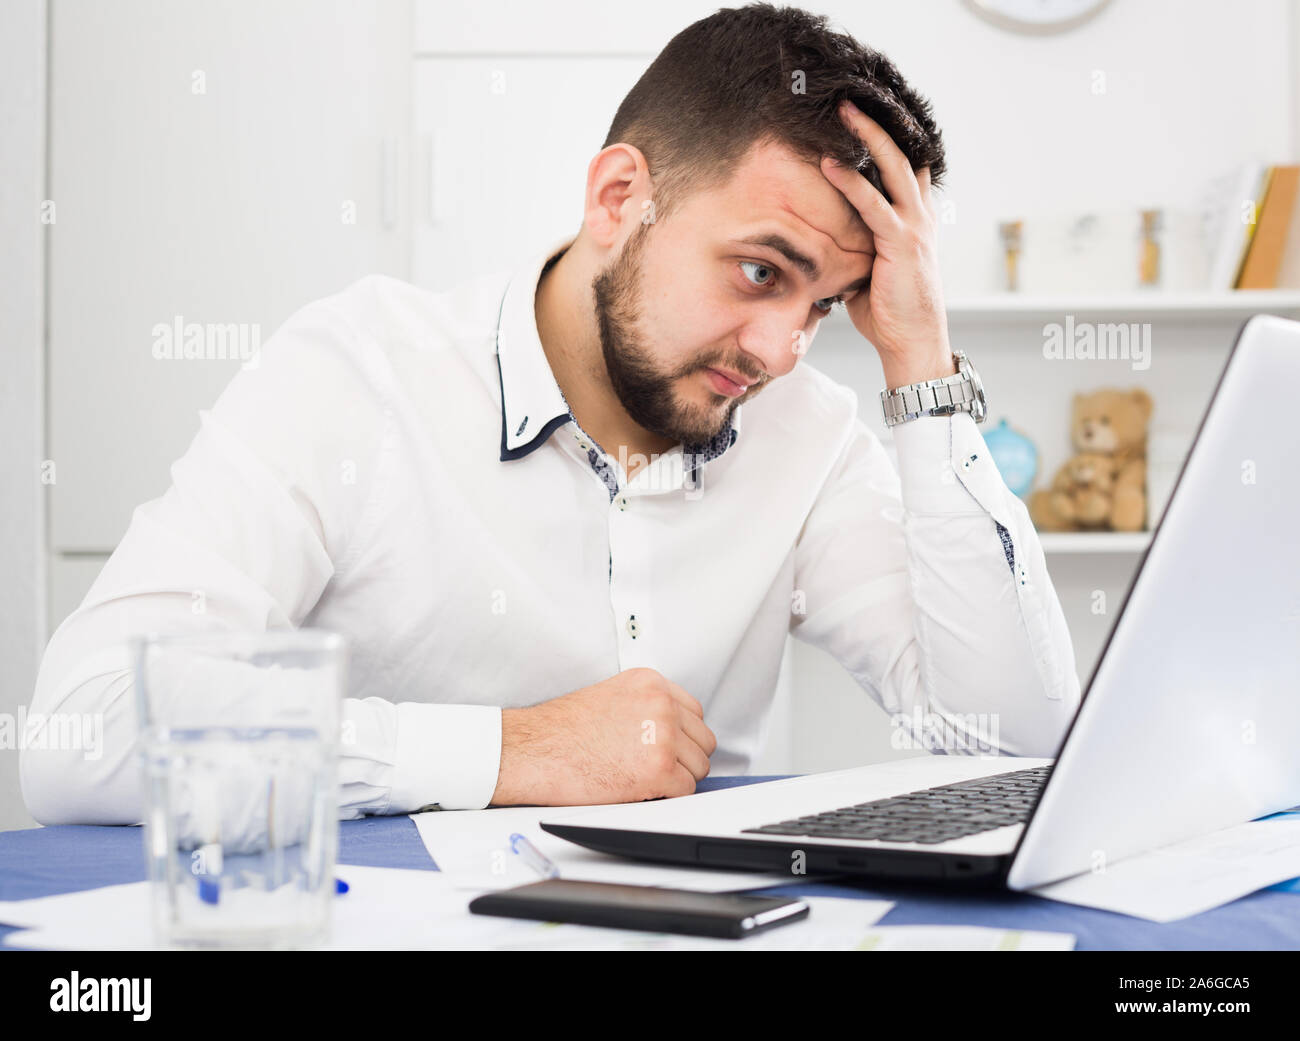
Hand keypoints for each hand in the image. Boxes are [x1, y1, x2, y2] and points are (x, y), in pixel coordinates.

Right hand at [490, 667, 716, 805]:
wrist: (532, 749)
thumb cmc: (560, 730)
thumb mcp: (611, 696)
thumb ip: (646, 706)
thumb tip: (672, 729)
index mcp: (651, 683)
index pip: (695, 712)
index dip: (682, 736)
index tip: (670, 747)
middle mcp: (661, 704)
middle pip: (702, 740)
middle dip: (683, 758)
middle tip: (655, 767)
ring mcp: (663, 735)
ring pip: (698, 767)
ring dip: (676, 778)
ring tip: (643, 778)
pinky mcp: (658, 768)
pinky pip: (686, 790)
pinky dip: (667, 797)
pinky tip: (641, 791)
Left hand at [820, 100, 953, 387]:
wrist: (911, 345)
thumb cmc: (889, 314)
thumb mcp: (869, 272)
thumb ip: (855, 247)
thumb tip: (823, 239)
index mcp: (916, 222)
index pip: (905, 171)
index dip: (890, 142)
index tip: (866, 118)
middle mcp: (921, 218)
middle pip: (902, 157)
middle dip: (877, 126)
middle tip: (850, 101)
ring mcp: (915, 229)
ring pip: (893, 169)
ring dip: (866, 138)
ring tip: (842, 113)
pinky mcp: (902, 245)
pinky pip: (873, 205)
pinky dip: (851, 183)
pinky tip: (829, 165)